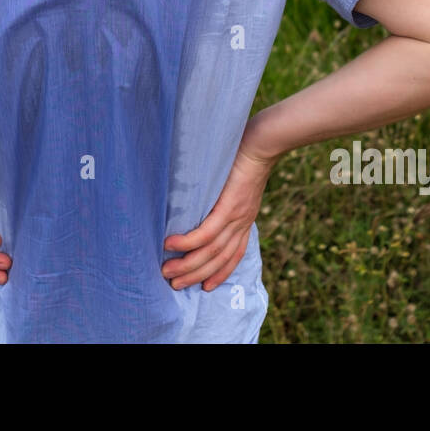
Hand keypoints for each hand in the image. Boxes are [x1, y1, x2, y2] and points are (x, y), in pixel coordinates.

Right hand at [161, 144, 274, 290]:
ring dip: (187, 264)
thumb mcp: (238, 183)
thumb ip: (225, 195)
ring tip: (167, 271)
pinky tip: (171, 245)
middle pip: (218, 259)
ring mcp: (235, 216)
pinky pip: (206, 232)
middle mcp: (241, 223)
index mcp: (245, 219)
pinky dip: (188, 242)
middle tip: (174, 284)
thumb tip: (204, 198)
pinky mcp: (227, 206)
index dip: (220, 273)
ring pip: (210, 251)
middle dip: (195, 275)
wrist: (262, 144)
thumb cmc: (246, 156)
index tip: (205, 286)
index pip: (234, 255)